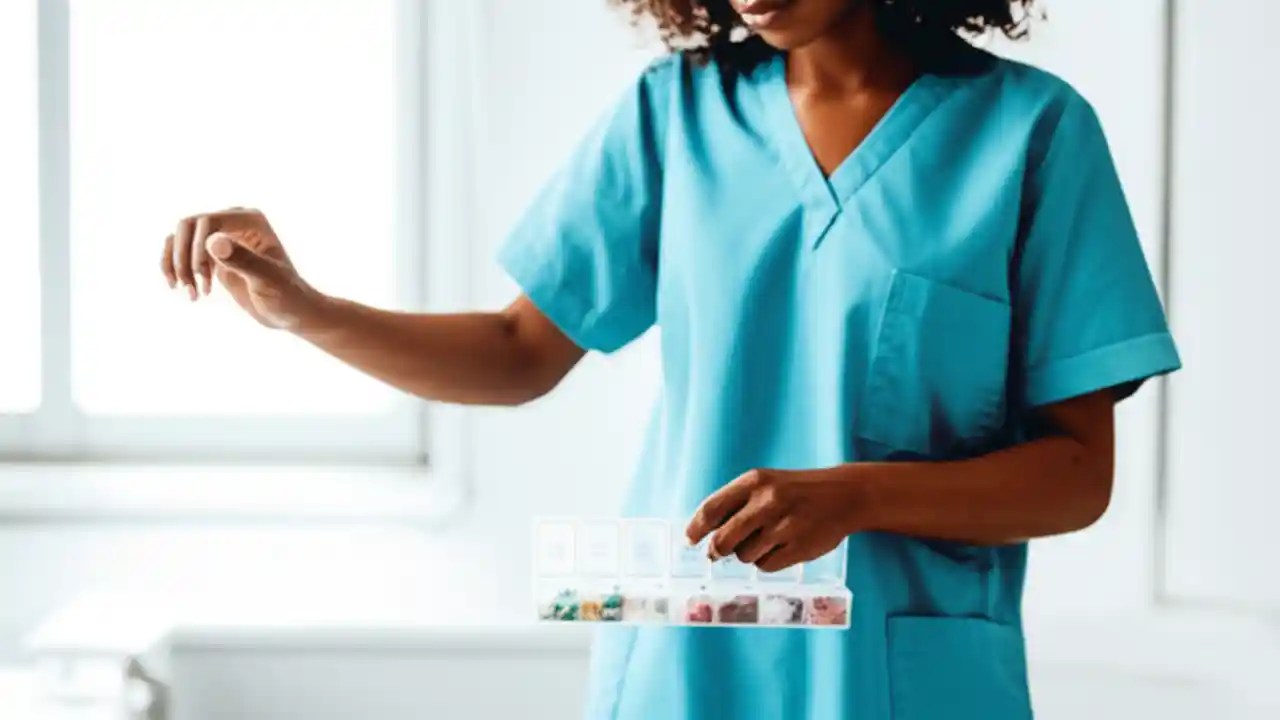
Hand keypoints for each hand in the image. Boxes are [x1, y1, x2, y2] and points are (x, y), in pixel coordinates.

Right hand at [160, 207, 325, 329]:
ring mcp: (220, 237)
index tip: (200, 276)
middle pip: (187, 226)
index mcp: (250, 220)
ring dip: (175, 265)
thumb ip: (244, 260)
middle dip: (182, 257)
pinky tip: (188, 291)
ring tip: (189, 293)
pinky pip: (181, 253)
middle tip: (188, 286)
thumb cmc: (286, 295)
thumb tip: (214, 242)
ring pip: (179, 239)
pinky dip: (175, 270)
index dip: (195, 247)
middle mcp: (233, 222)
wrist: (289, 312)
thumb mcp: (267, 279)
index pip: (207, 221)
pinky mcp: (211, 254)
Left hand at [684, 467, 863, 572]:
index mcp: (754, 481)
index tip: (689, 540)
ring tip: (767, 539)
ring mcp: (784, 526)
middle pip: (723, 540)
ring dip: (749, 553)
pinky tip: (782, 547)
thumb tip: (705, 534)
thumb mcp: (766, 483)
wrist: (844, 495)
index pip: (712, 509)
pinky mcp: (798, 548)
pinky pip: (766, 566)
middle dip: (717, 550)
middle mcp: (767, 502)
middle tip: (717, 552)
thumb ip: (736, 503)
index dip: (696, 528)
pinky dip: (768, 562)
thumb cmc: (796, 491)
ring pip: (744, 556)